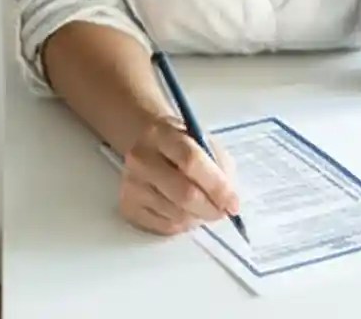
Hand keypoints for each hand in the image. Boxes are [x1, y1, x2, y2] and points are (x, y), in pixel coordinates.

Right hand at [119, 115, 239, 234]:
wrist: (149, 145)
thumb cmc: (185, 145)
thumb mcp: (206, 144)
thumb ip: (220, 169)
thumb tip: (229, 204)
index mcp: (163, 134)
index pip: (191, 162)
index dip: (216, 187)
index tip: (233, 204)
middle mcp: (141, 158)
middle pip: (183, 194)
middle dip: (210, 209)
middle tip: (222, 213)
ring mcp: (131, 183)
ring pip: (176, 214)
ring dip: (198, 217)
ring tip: (203, 207)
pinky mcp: (127, 206)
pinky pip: (165, 226)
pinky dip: (183, 224)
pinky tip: (185, 211)